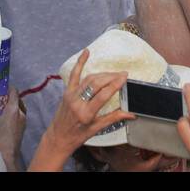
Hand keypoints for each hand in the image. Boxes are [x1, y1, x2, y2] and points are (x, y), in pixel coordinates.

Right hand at [0, 88, 25, 171]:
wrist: (5, 156)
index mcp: (13, 110)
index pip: (14, 92)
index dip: (8, 87)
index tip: (1, 86)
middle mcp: (21, 114)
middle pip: (17, 100)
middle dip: (9, 98)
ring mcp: (23, 122)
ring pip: (20, 109)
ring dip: (12, 107)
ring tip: (1, 108)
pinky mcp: (22, 129)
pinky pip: (19, 117)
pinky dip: (13, 115)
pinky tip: (4, 120)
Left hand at [30, 49, 132, 169]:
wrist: (57, 138)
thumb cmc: (77, 136)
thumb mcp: (96, 129)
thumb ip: (114, 118)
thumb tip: (131, 114)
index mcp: (86, 114)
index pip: (103, 95)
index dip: (116, 84)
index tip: (125, 77)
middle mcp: (77, 102)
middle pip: (97, 84)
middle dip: (111, 77)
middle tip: (123, 74)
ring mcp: (71, 95)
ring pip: (89, 79)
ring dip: (103, 74)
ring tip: (114, 73)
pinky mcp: (67, 92)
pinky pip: (74, 74)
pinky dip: (80, 62)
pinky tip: (86, 52)